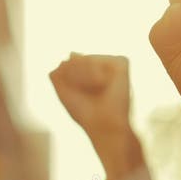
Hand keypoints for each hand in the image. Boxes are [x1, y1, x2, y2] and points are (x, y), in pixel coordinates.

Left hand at [50, 54, 143, 179]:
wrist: (104, 126)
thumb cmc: (86, 114)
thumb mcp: (64, 94)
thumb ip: (58, 73)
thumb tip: (72, 53)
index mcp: (90, 72)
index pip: (66, 63)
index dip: (66, 80)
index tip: (78, 97)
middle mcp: (102, 66)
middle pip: (73, 58)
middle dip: (73, 77)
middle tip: (87, 96)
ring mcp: (112, 65)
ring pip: (84, 58)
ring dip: (84, 78)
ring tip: (97, 92)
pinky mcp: (122, 64)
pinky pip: (97, 59)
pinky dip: (95, 74)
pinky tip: (105, 85)